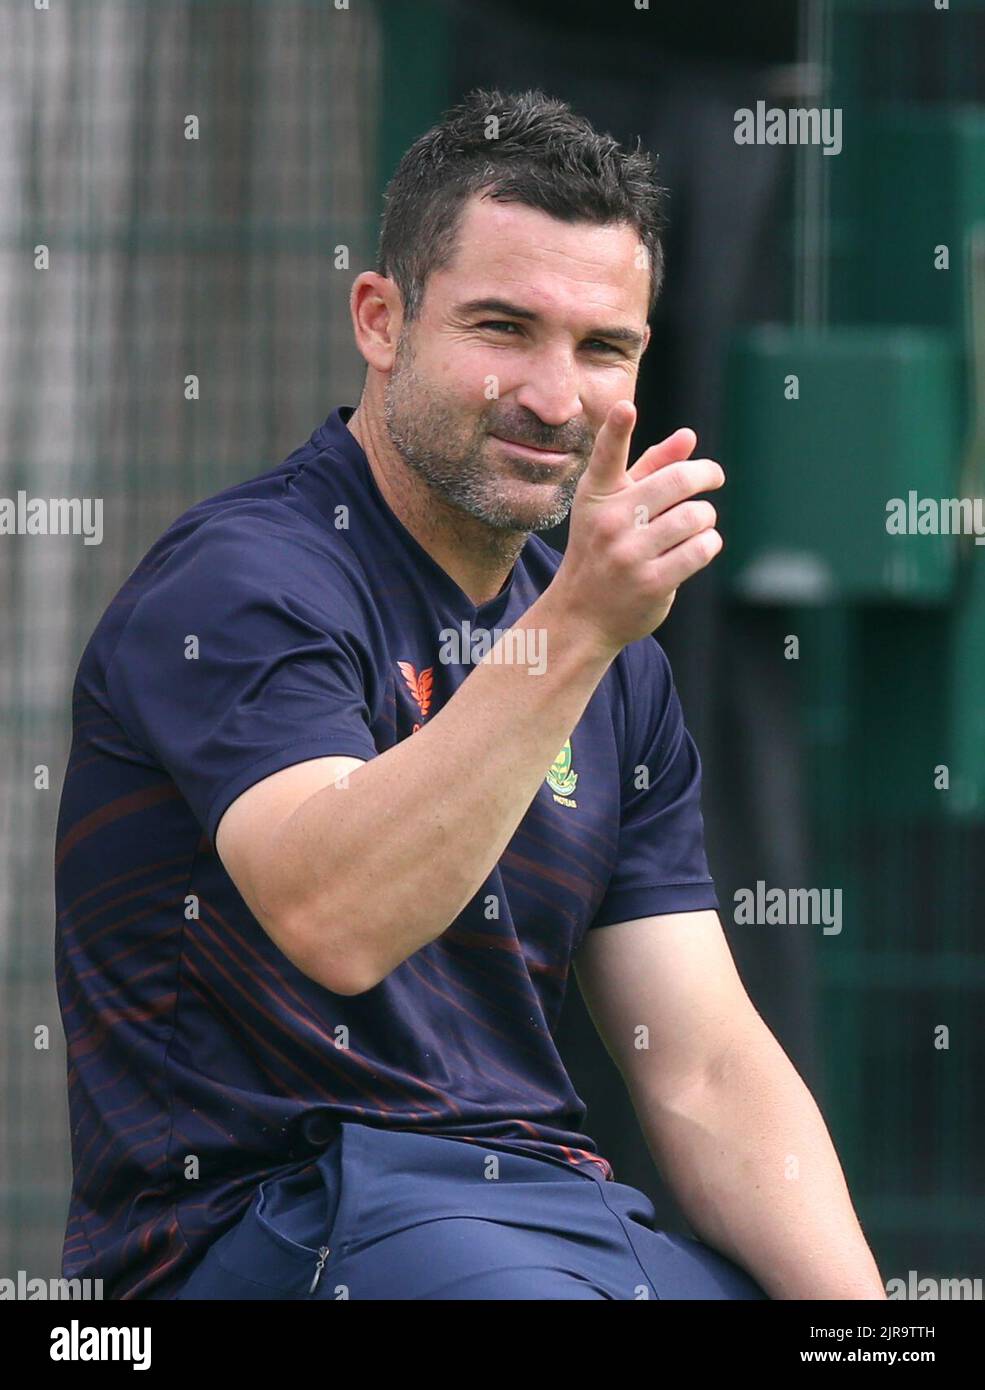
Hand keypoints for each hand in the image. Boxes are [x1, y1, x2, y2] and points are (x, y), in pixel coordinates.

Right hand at [552, 400, 724, 654]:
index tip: (626, 408)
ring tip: (698, 523)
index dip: (617, 430)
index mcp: (597, 495)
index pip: (607, 457)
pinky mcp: (652, 582)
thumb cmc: (602, 548)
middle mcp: (609, 522)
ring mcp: (629, 554)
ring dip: (706, 518)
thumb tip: (689, 437)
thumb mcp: (614, 505)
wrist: (582, 613)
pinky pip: (701, 549)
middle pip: (678, 481)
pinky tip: (699, 546)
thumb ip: (650, 468)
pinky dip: (709, 544)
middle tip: (713, 476)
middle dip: (706, 475)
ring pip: (696, 516)